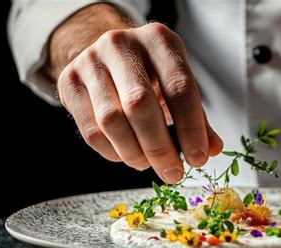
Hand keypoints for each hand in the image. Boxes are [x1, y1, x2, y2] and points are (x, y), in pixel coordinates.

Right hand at [49, 5, 221, 183]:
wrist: (109, 58)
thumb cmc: (151, 76)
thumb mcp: (178, 87)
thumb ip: (197, 118)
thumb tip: (211, 149)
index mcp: (158, 40)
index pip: (179, 87)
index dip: (191, 128)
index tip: (198, 158)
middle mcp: (121, 44)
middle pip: (140, 105)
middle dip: (160, 148)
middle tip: (173, 173)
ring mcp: (90, 61)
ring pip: (111, 120)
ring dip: (134, 153)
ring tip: (148, 164)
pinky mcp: (69, 82)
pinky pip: (90, 131)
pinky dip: (113, 153)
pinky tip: (128, 155)